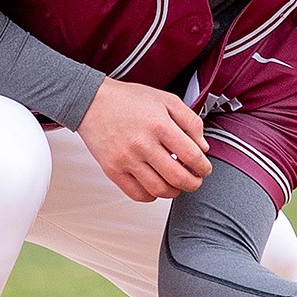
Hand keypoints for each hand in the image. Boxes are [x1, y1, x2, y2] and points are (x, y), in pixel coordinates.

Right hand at [78, 78, 211, 201]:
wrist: (92, 101)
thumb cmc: (129, 100)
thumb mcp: (167, 100)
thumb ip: (191, 121)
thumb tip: (203, 147)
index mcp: (159, 125)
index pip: (192, 155)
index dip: (203, 167)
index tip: (204, 168)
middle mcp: (142, 143)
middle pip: (178, 177)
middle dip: (193, 183)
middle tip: (195, 180)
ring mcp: (126, 159)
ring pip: (159, 190)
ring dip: (174, 191)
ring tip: (176, 184)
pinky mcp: (112, 170)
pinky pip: (137, 194)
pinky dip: (152, 196)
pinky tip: (155, 186)